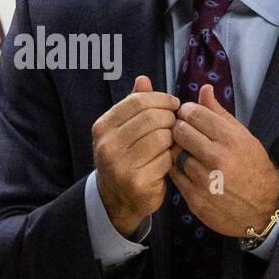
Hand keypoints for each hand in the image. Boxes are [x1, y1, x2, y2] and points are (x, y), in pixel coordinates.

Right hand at [93, 75, 178, 235]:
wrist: (116, 199)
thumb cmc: (124, 157)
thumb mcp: (122, 129)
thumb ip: (133, 105)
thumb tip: (143, 79)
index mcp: (102, 127)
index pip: (137, 101)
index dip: (161, 99)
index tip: (174, 104)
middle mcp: (107, 145)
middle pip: (151, 118)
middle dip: (170, 117)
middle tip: (176, 123)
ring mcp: (120, 165)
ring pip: (161, 138)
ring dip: (172, 138)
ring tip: (172, 141)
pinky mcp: (137, 182)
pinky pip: (166, 160)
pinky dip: (171, 158)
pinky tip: (168, 160)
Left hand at [169, 83, 278, 237]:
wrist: (264, 207)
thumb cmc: (253, 166)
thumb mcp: (243, 136)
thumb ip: (219, 113)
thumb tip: (204, 88)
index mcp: (230, 139)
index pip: (193, 113)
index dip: (187, 112)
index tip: (189, 116)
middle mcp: (217, 159)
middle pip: (179, 131)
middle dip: (178, 128)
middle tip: (183, 132)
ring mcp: (205, 181)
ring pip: (173, 153)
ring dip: (176, 149)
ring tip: (186, 150)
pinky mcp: (195, 199)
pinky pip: (174, 175)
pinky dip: (176, 169)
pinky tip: (186, 167)